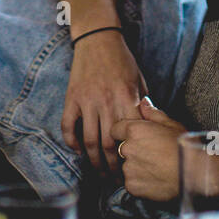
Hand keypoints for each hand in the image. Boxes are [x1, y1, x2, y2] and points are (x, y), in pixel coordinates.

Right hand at [61, 31, 146, 173]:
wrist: (98, 39)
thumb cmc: (122, 61)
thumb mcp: (139, 81)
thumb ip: (143, 105)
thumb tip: (149, 129)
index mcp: (126, 98)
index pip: (129, 136)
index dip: (129, 156)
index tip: (132, 169)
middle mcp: (106, 102)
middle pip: (108, 144)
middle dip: (111, 166)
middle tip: (114, 179)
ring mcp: (87, 100)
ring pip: (89, 140)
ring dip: (93, 160)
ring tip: (97, 171)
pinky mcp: (72, 98)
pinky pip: (69, 125)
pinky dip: (71, 141)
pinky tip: (78, 150)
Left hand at [110, 98, 184, 200]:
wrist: (193, 174)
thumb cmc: (185, 147)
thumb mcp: (171, 124)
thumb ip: (153, 113)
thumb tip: (143, 102)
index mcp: (134, 130)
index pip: (115, 129)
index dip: (123, 133)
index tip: (135, 138)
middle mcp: (127, 149)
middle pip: (121, 149)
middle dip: (132, 151)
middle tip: (150, 155)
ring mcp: (128, 168)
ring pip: (126, 166)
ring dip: (135, 167)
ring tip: (155, 168)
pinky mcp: (132, 186)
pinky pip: (131, 183)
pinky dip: (139, 182)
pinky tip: (155, 179)